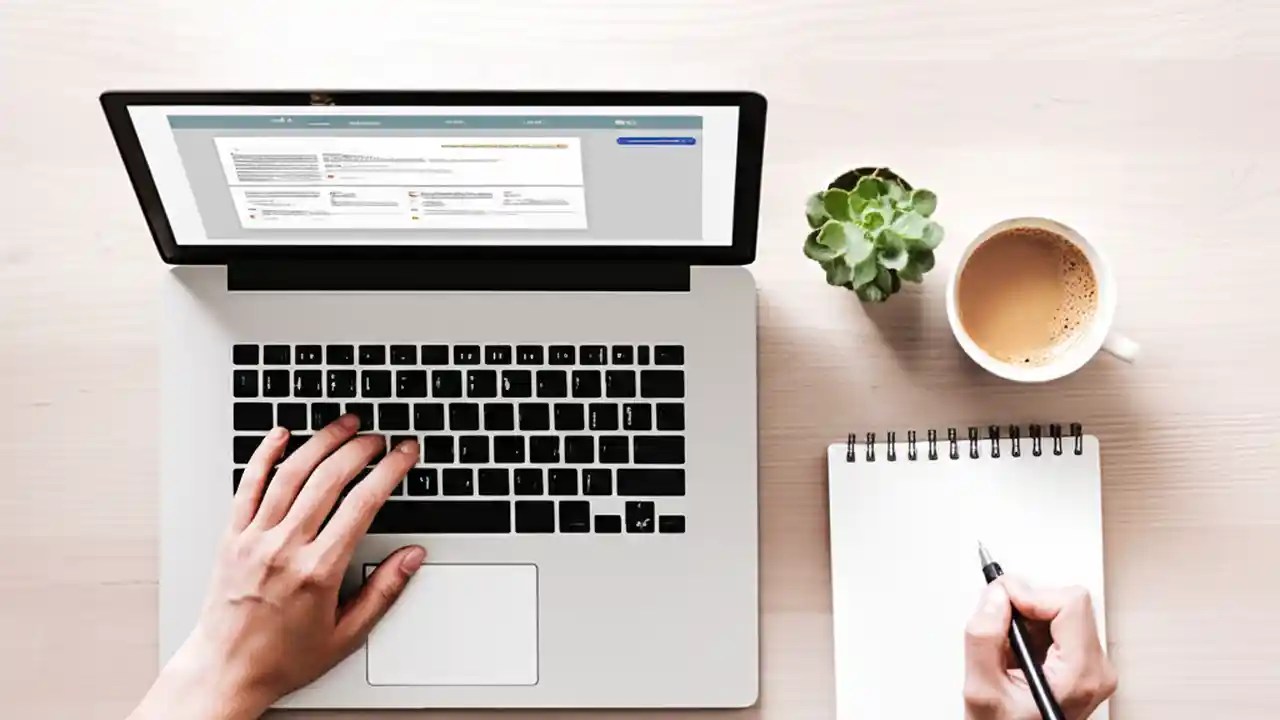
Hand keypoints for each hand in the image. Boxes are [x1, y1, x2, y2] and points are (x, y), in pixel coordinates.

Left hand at [128, 415, 422, 719]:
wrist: (227, 671)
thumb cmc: (285, 657)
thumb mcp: (348, 634)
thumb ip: (384, 591)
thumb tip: (412, 557)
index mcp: (318, 571)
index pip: (363, 504)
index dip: (390, 471)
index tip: (404, 454)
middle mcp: (284, 549)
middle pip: (328, 479)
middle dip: (360, 449)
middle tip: (379, 437)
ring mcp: (254, 539)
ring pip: (291, 474)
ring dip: (321, 442)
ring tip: (344, 425)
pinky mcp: (231, 537)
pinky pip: (248, 485)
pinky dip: (265, 455)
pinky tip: (281, 435)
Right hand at [963, 577, 1117, 719]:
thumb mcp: (982, 689)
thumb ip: (984, 637)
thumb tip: (995, 597)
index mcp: (1081, 674)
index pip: (1071, 603)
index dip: (1032, 594)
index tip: (1004, 600)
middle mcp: (1096, 668)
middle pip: (1066, 602)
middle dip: (1026, 607)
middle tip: (999, 627)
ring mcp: (1093, 666)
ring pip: (1061, 609)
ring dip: (1027, 618)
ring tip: (1008, 648)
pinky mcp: (1084, 662)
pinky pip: (1059, 623)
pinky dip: (1032, 628)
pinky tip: (1018, 652)